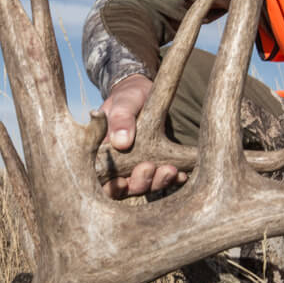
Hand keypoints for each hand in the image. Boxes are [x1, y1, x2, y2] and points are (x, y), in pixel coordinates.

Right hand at [98, 74, 187, 198]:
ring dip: (157, 182)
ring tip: (171, 170)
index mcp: (101, 156)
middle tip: (149, 166)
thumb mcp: (122, 103)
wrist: (144, 93)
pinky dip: (172, 180)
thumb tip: (121, 143)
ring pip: (144, 187)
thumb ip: (119, 120)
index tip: (123, 180)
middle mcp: (117, 168)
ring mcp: (136, 169)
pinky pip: (163, 180)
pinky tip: (182, 174)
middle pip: (124, 190)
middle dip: (138, 183)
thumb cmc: (127, 98)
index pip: (101, 182)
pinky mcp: (156, 167)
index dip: (111, 188)